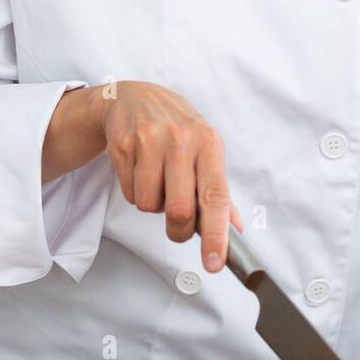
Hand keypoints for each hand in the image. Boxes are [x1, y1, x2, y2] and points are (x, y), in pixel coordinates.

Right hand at [97, 81, 243, 272]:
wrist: (135, 98)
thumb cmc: (176, 128)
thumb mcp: (204, 150)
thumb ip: (218, 191)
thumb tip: (235, 228)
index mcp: (208, 144)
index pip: (215, 196)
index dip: (216, 234)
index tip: (215, 262)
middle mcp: (181, 140)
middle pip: (179, 210)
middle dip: (178, 229)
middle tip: (177, 224)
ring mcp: (150, 141)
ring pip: (149, 205)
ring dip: (153, 204)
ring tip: (157, 181)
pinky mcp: (123, 146)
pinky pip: (130, 194)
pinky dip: (135, 192)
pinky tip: (140, 170)